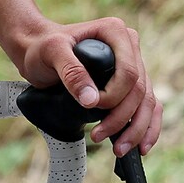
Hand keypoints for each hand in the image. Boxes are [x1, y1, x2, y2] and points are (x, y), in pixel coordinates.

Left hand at [12, 17, 160, 155]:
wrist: (35, 50)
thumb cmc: (42, 47)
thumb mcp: (51, 53)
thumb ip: (72, 73)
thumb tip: (93, 101)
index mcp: (116, 32)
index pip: (129, 72)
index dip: (115, 96)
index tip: (92, 107)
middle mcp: (129, 46)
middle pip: (141, 90)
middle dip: (125, 120)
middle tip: (99, 137)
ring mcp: (132, 65)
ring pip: (148, 102)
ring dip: (137, 129)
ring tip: (120, 149)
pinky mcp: (129, 82)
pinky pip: (148, 106)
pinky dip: (147, 127)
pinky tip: (139, 146)